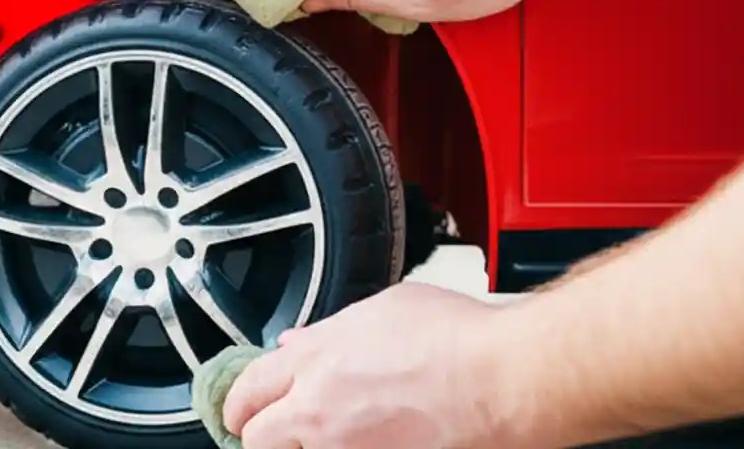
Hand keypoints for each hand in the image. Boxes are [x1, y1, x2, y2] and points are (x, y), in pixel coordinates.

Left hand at [222, 283, 518, 448]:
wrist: (504, 380)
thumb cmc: (458, 338)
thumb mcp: (384, 309)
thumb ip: (331, 331)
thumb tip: (300, 343)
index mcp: (315, 358)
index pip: (249, 389)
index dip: (240, 403)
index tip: (241, 408)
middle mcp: (318, 408)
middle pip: (256, 438)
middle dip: (258, 435)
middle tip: (267, 433)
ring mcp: (344, 447)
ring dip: (298, 447)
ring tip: (319, 436)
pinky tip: (366, 439)